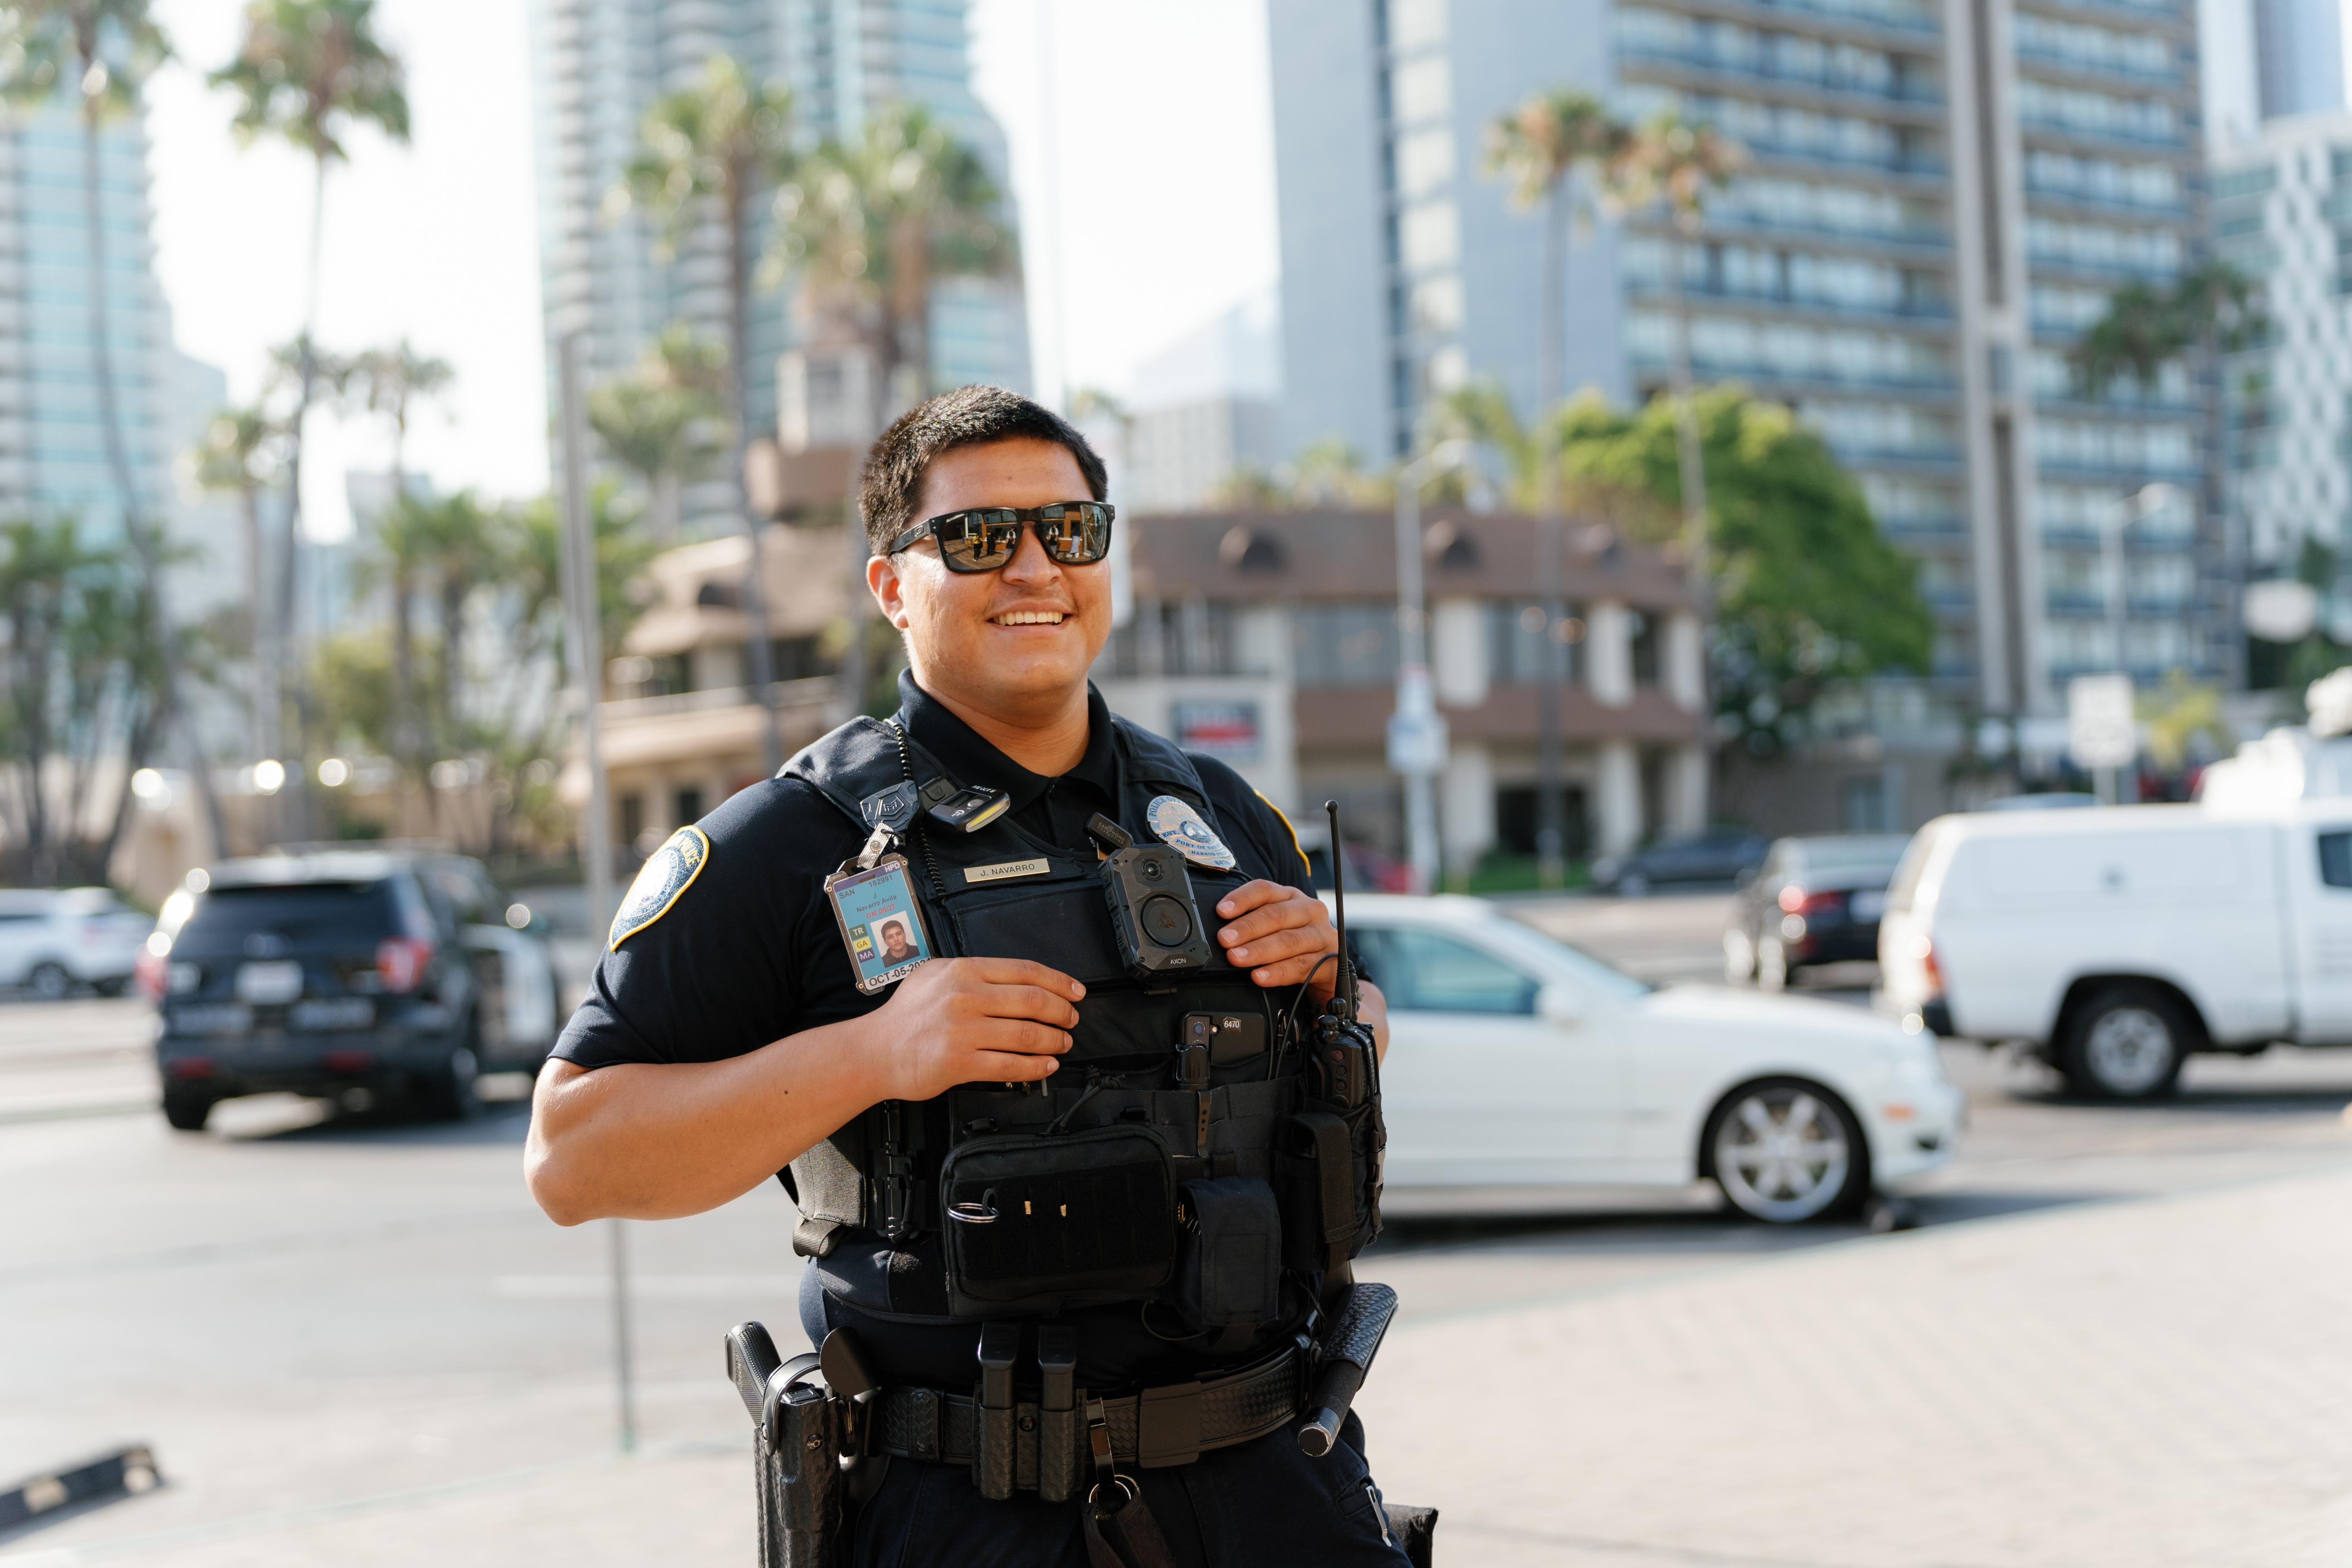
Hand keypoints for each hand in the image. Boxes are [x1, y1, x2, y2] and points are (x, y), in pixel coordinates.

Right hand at [869, 957, 1081, 1100]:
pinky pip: (1010, 1065)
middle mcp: (965, 996)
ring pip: (1026, 1034)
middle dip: (1061, 1012)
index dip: (1059, 981)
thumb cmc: (905, 1015)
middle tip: (1072, 1019)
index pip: (1025, 971)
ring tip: (1062, 1042)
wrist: (874, 1051)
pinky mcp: (959, 1062)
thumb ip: (972, 971)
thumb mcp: (934, 975)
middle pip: (1032, 1001)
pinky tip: (1046, 1065)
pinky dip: (1035, 1066)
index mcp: (963, 970)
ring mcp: (962, 1030)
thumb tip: (1018, 978)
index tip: (1076, 991)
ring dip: (1053, 1040)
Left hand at [1213, 880, 1344, 1000]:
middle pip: (1277, 915)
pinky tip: (1260, 977)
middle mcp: (1310, 911)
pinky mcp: (1330, 961)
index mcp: (1292, 897)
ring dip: (1259, 950)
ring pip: (1289, 940)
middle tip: (1225, 940)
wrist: (1327, 969)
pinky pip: (1301, 966)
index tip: (1221, 911)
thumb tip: (1220, 931)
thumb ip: (1253, 924)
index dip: (1242, 899)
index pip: (1265, 890)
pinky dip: (1277, 972)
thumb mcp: (1274, 928)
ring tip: (1236, 958)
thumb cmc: (1293, 945)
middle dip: (1247, 928)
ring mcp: (1322, 935)